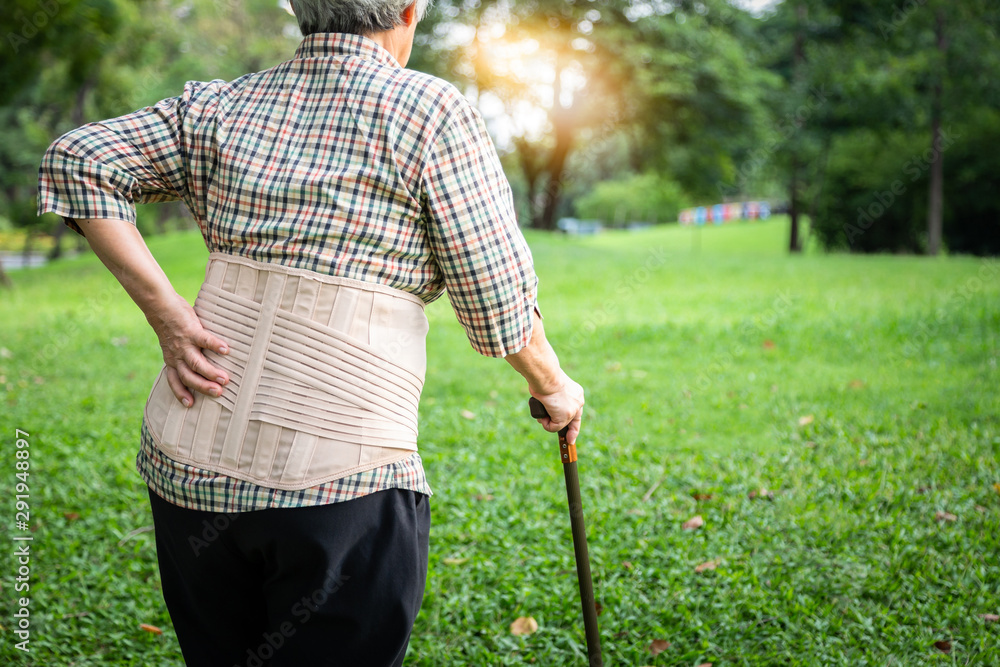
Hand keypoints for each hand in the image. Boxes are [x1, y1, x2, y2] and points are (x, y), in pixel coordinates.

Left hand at [147, 292, 230, 407]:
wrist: (160, 306)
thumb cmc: (171, 325)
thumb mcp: (172, 344)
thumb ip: (183, 354)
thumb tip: (200, 362)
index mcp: (172, 359)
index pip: (174, 380)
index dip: (180, 393)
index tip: (190, 404)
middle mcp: (176, 355)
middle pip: (188, 376)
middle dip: (202, 386)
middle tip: (218, 393)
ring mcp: (183, 344)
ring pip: (196, 363)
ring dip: (210, 372)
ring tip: (225, 379)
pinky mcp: (191, 331)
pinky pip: (204, 340)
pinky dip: (215, 345)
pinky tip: (226, 350)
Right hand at [530, 372, 584, 444]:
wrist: (547, 378)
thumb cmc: (545, 378)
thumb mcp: (551, 387)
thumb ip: (553, 398)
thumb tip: (546, 410)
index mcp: (576, 392)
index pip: (576, 409)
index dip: (574, 421)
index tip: (572, 435)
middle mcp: (577, 401)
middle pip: (574, 420)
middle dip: (568, 431)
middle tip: (567, 440)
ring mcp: (572, 410)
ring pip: (560, 423)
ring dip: (548, 421)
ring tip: (542, 412)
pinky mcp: (564, 417)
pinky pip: (553, 427)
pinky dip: (546, 424)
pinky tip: (542, 416)